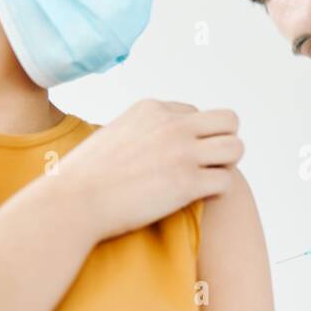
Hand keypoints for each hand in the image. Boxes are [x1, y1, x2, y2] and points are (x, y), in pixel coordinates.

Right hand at [45, 100, 242, 243]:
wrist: (73, 202)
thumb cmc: (86, 178)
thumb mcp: (113, 135)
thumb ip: (140, 132)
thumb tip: (149, 141)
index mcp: (154, 109)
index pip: (197, 113)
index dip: (195, 136)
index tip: (180, 157)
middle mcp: (172, 125)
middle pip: (229, 121)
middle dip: (224, 142)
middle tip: (208, 166)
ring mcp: (182, 152)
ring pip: (236, 148)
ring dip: (227, 166)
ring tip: (207, 181)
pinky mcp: (187, 183)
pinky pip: (226, 181)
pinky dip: (219, 191)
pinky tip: (202, 199)